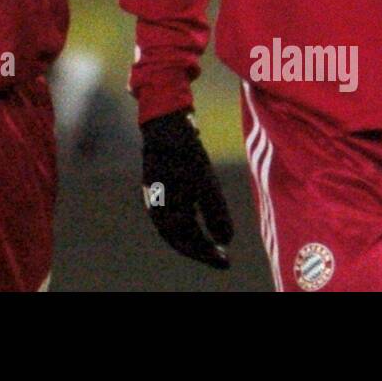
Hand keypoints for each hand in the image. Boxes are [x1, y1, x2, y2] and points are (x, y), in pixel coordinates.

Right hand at [141, 108, 232, 268]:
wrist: (165, 119)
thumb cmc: (185, 152)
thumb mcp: (205, 182)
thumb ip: (214, 212)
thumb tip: (225, 239)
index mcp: (163, 210)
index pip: (186, 243)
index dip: (206, 255)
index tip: (226, 261)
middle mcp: (155, 206)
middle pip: (178, 238)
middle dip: (200, 249)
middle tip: (222, 256)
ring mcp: (155, 194)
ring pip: (174, 226)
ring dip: (194, 236)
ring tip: (213, 241)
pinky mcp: (159, 182)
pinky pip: (172, 211)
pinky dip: (188, 221)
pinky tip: (201, 215)